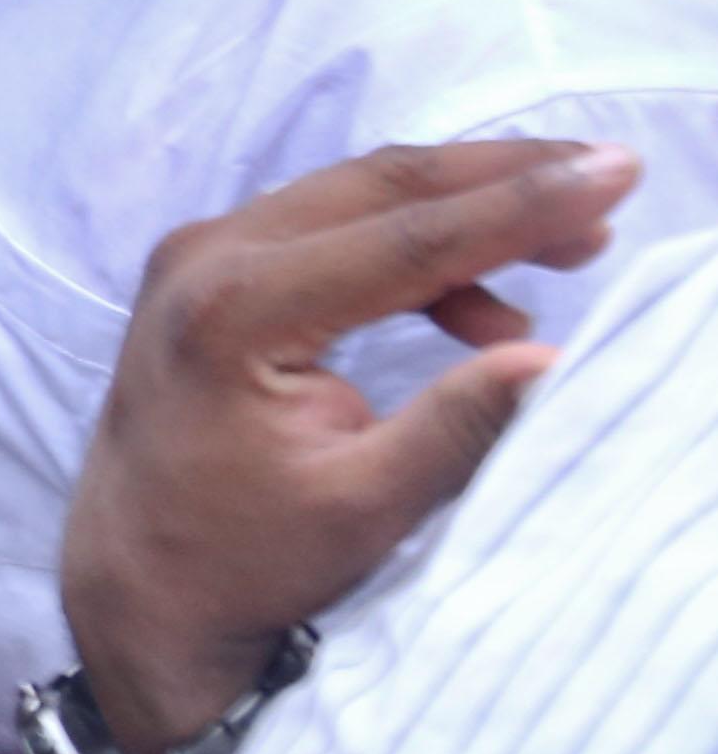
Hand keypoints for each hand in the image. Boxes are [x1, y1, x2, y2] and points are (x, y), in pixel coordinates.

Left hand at [62, 139, 629, 753]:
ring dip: (468, 213)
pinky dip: (417, 255)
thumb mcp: (363, 507)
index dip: (520, 204)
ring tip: (570, 254)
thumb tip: (556, 360)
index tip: (616, 173)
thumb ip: (458, 429)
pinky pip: (334, 230)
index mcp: (235, 310)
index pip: (406, 238)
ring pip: (360, 198)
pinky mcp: (213, 274)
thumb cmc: (241, 557)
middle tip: (610, 187)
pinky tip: (484, 315)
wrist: (137, 581)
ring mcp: (201, 257)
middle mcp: (206, 259)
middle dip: (505, 182)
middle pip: (382, 188)